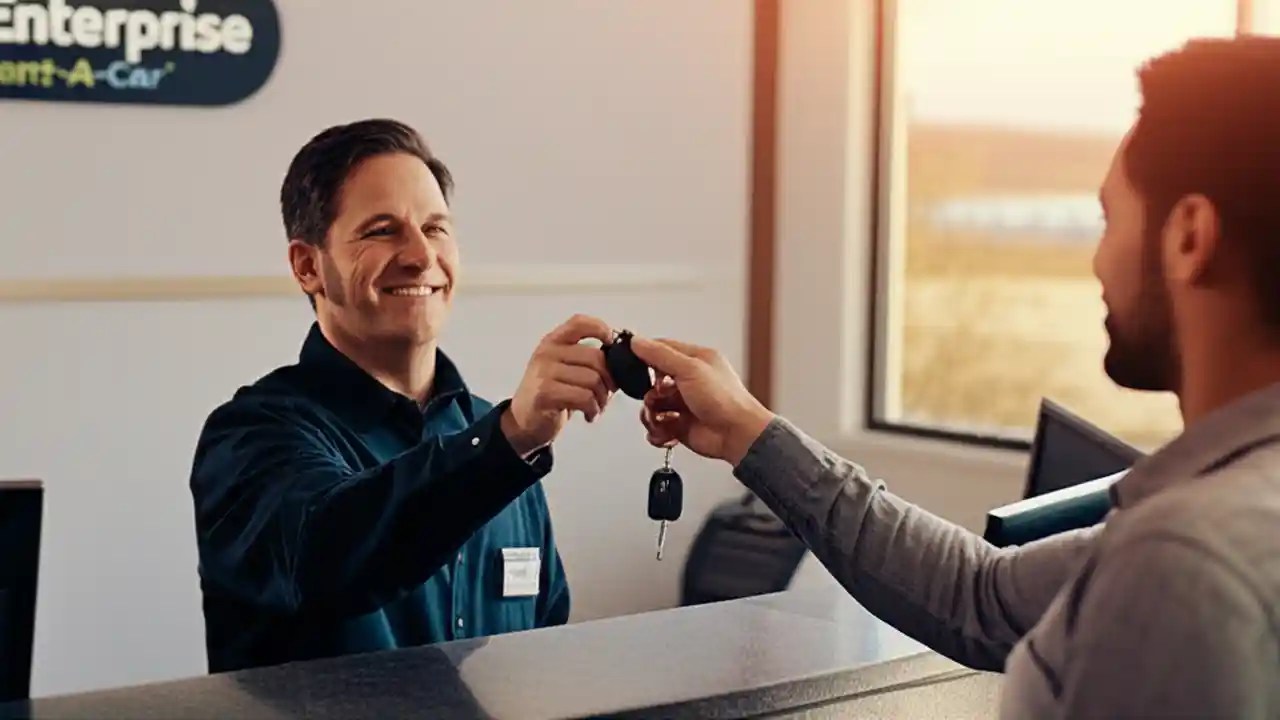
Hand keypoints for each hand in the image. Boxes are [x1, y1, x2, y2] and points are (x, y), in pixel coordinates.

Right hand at [501, 314, 616, 455]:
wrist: (524, 422)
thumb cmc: (551, 394)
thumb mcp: (565, 368)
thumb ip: (588, 359)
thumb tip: (622, 358)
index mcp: (554, 342)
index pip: (580, 323)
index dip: (601, 329)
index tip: (611, 344)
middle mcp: (548, 353)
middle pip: (596, 357)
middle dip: (609, 380)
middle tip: (606, 395)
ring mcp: (544, 372)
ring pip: (593, 380)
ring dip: (602, 399)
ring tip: (596, 407)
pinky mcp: (545, 393)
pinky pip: (584, 397)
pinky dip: (593, 409)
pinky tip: (589, 415)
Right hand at [630, 337, 774, 465]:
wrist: (736, 435)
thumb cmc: (724, 400)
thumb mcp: (690, 369)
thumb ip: (661, 355)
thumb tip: (638, 341)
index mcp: (695, 360)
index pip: (662, 350)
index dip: (645, 356)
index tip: (634, 363)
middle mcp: (688, 381)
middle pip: (652, 381)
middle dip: (651, 393)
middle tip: (662, 397)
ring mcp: (683, 404)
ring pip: (652, 406)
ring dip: (652, 415)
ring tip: (665, 418)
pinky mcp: (680, 425)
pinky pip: (656, 427)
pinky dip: (657, 432)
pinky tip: (667, 432)